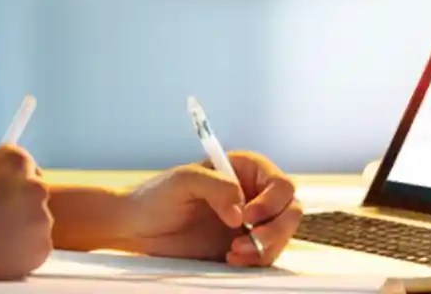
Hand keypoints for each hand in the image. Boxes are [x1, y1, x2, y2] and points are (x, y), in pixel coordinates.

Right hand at [0, 145, 53, 279]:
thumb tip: (4, 187)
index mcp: (17, 160)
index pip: (27, 169)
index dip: (11, 186)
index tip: (0, 199)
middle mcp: (36, 185)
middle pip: (36, 195)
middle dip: (20, 207)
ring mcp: (42, 217)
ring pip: (37, 224)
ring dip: (22, 231)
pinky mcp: (41, 248)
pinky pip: (35, 250)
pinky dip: (21, 254)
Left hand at [123, 151, 300, 266]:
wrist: (139, 228)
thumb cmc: (157, 196)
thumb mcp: (183, 181)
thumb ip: (216, 187)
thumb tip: (241, 212)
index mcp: (245, 170)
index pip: (281, 184)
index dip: (272, 202)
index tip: (247, 216)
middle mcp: (254, 193)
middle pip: (291, 211)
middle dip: (275, 229)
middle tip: (246, 241)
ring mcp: (251, 222)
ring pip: (283, 236)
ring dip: (265, 248)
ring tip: (233, 253)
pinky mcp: (244, 246)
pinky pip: (267, 255)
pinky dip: (256, 261)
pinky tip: (231, 260)